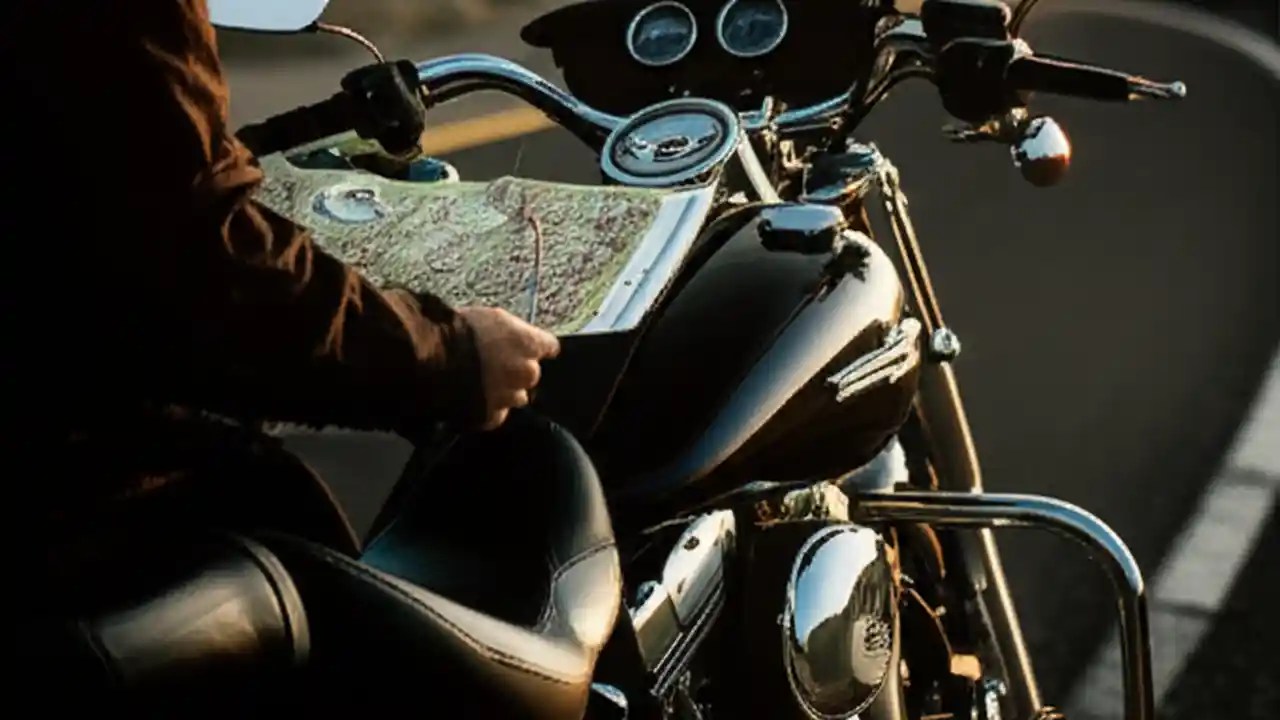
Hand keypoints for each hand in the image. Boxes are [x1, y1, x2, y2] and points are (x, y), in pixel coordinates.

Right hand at [458, 306, 560, 429]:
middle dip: (517, 372)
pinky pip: (495, 414)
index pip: (549, 346)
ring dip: (505, 392)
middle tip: (494, 366)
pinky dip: (486, 409)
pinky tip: (470, 399)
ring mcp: (510, 397)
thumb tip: (514, 338)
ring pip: (516, 397)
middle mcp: (526, 372)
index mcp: (529, 343)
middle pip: (531, 374)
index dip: (537, 347)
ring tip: (480, 385)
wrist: (432, 359)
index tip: (528, 348)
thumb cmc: (459, 329)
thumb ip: (511, 333)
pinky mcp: (491, 416)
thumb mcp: (490, 318)